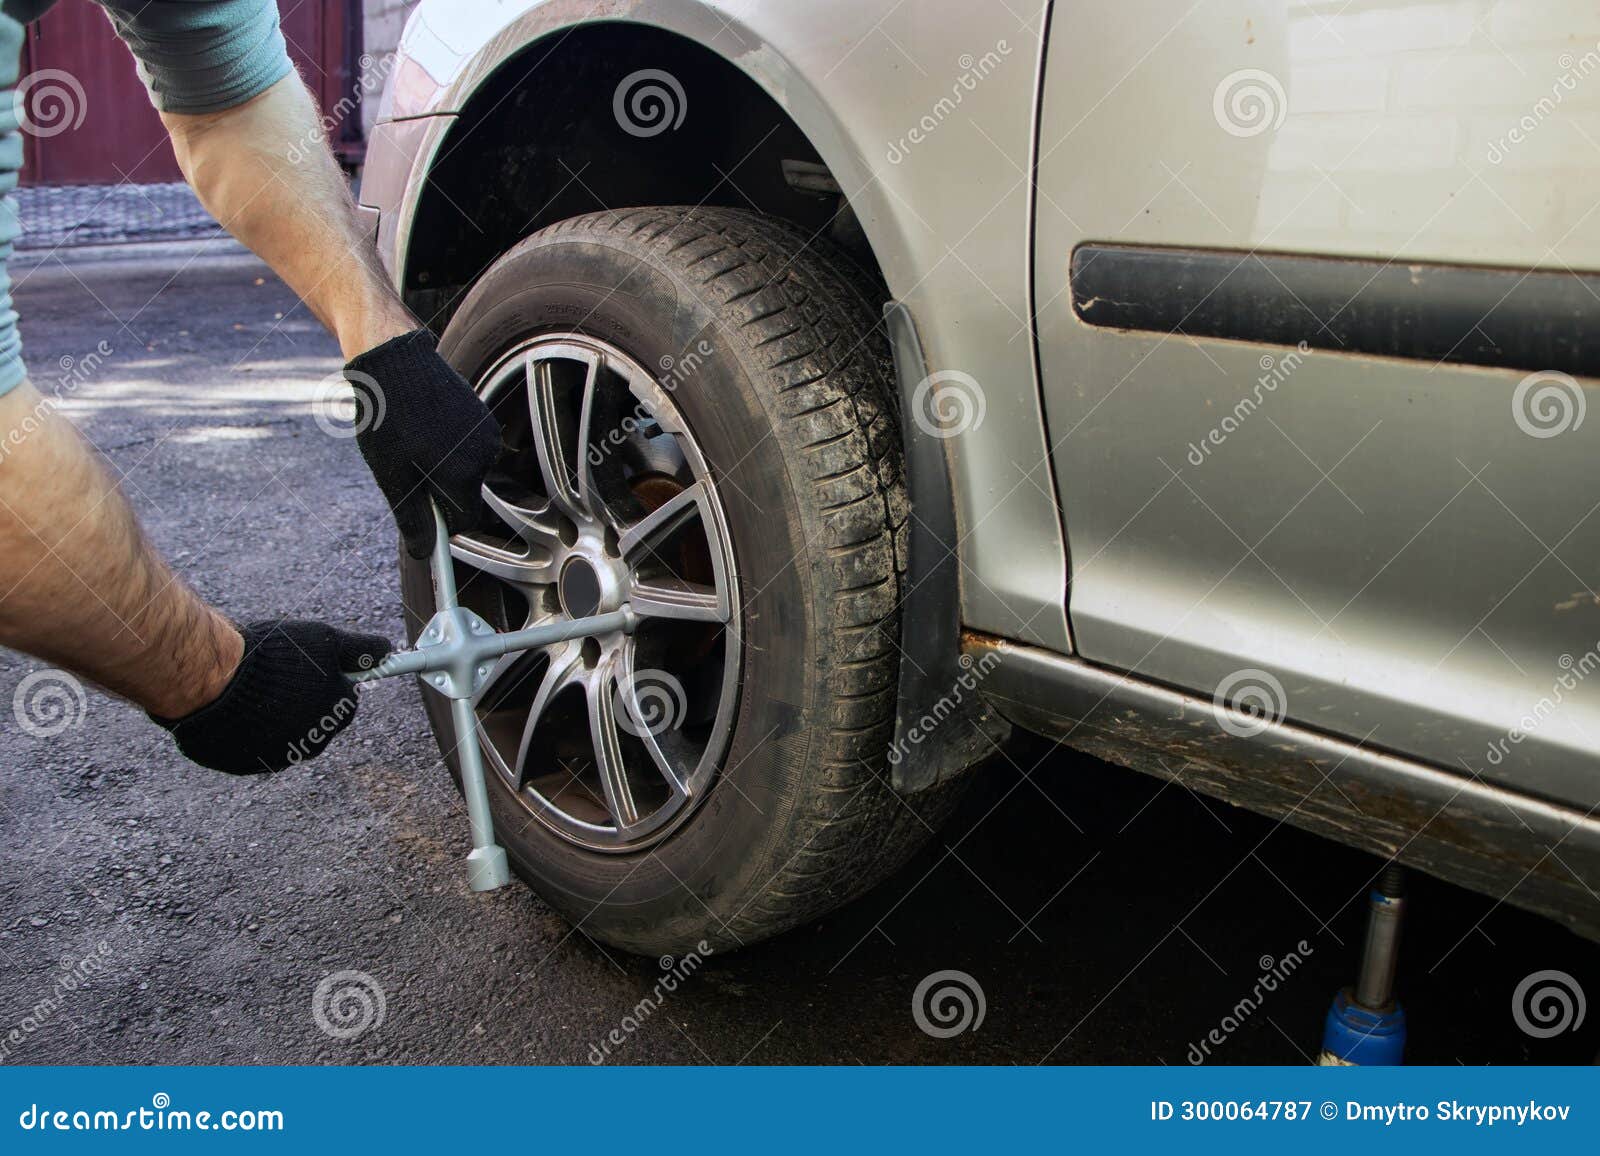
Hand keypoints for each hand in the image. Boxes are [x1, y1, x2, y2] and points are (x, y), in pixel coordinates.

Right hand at [151, 620, 390, 773]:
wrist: (213, 682)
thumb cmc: (272, 656)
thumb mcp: (324, 639)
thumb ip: (359, 650)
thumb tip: (386, 650)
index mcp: (336, 712)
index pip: (344, 700)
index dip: (328, 681)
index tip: (310, 669)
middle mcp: (313, 741)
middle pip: (317, 721)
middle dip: (303, 701)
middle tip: (278, 677)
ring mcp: (280, 756)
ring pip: (285, 736)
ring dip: (276, 718)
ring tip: (254, 692)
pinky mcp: (248, 765)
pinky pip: (255, 747)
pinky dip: (250, 732)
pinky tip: (236, 710)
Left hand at [344, 329, 501, 557]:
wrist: (395, 360)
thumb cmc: (388, 418)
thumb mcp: (392, 476)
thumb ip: (413, 519)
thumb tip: (424, 553)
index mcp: (461, 475)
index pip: (463, 522)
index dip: (439, 525)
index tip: (420, 518)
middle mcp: (483, 457)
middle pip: (466, 496)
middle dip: (440, 493)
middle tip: (406, 470)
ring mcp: (486, 435)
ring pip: (468, 472)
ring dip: (445, 469)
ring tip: (413, 443)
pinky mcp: (484, 417)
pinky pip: (470, 449)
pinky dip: (450, 448)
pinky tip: (425, 427)